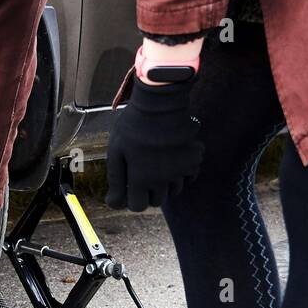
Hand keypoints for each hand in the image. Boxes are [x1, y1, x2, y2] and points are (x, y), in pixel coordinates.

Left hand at [105, 75, 203, 211]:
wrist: (161, 102)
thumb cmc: (133, 126)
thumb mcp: (116, 151)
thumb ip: (115, 179)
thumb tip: (113, 204)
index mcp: (141, 178)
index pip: (138, 206)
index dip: (132, 197)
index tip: (130, 185)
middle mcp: (163, 179)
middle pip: (157, 201)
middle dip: (148, 192)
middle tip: (143, 171)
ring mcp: (180, 170)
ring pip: (174, 190)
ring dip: (165, 183)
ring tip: (158, 161)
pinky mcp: (194, 160)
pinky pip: (189, 177)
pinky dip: (182, 173)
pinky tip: (173, 158)